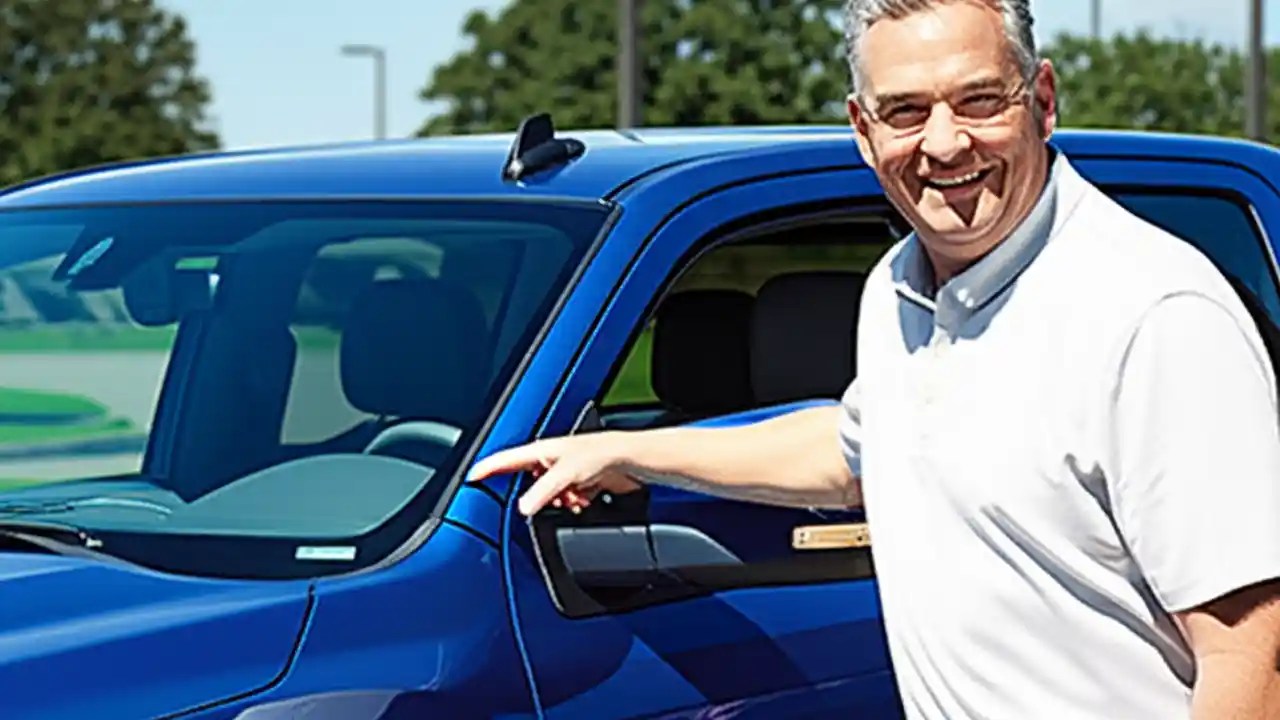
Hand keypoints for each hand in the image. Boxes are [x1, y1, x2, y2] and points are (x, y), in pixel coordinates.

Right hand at [467, 432, 643, 515]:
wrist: (629, 459)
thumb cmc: (600, 453)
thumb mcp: (565, 475)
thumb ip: (542, 492)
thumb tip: (523, 508)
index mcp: (540, 451)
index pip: (505, 460)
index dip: (487, 468)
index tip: (471, 476)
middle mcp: (550, 460)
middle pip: (528, 481)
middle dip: (535, 495)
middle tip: (543, 501)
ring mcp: (564, 472)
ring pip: (548, 494)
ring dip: (557, 501)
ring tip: (571, 499)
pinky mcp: (578, 483)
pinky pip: (565, 499)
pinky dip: (571, 504)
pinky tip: (582, 501)